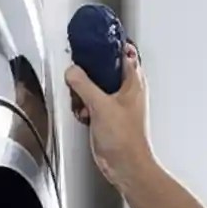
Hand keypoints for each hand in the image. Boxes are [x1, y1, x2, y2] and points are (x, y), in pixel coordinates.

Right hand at [66, 43, 151, 191]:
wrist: (125, 165)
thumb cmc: (125, 139)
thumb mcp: (101, 105)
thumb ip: (84, 85)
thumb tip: (72, 71)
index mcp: (134, 81)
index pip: (122, 51)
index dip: (106, 46)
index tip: (92, 42)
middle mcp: (126, 90)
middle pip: (103, 68)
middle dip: (87, 74)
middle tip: (81, 80)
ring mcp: (116, 103)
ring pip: (94, 85)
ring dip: (83, 93)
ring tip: (83, 103)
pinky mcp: (106, 115)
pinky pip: (90, 102)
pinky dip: (84, 106)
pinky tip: (84, 115)